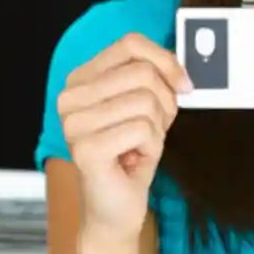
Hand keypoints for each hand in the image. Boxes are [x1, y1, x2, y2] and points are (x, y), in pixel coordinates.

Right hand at [57, 32, 192, 243]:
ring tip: (140, 146)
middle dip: (164, 102)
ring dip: (157, 128)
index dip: (165, 60)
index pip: (130, 43)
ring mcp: (74, 123)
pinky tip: (135, 160)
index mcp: (81, 80)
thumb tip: (180, 67)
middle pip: (141, 72)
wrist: (116, 210)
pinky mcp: (85, 149)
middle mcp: (70, 97)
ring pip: (145, 101)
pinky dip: (152, 147)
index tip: (183, 85)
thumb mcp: (145, 105)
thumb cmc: (131, 155)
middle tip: (154, 129)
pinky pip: (143, 129)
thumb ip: (154, 76)